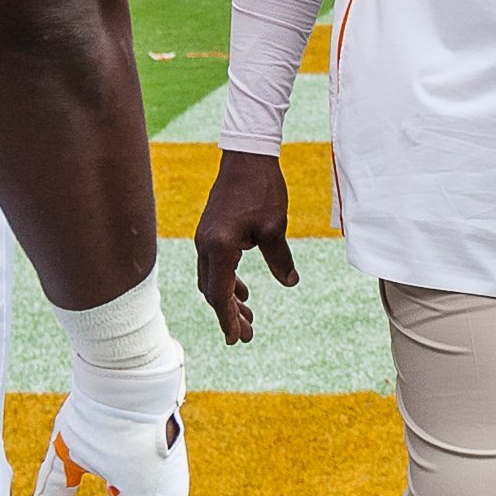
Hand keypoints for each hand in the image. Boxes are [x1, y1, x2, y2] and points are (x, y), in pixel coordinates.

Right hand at [194, 150, 297, 343]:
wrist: (247, 155)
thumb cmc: (263, 189)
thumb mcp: (276, 227)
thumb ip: (280, 259)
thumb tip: (290, 283)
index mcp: (219, 247)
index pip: (220, 294)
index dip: (228, 320)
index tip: (238, 339)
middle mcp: (206, 245)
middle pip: (213, 291)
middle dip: (229, 315)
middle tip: (248, 335)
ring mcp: (205, 238)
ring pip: (212, 279)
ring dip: (228, 299)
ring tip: (249, 314)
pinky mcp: (210, 231)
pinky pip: (215, 265)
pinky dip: (227, 281)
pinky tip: (243, 289)